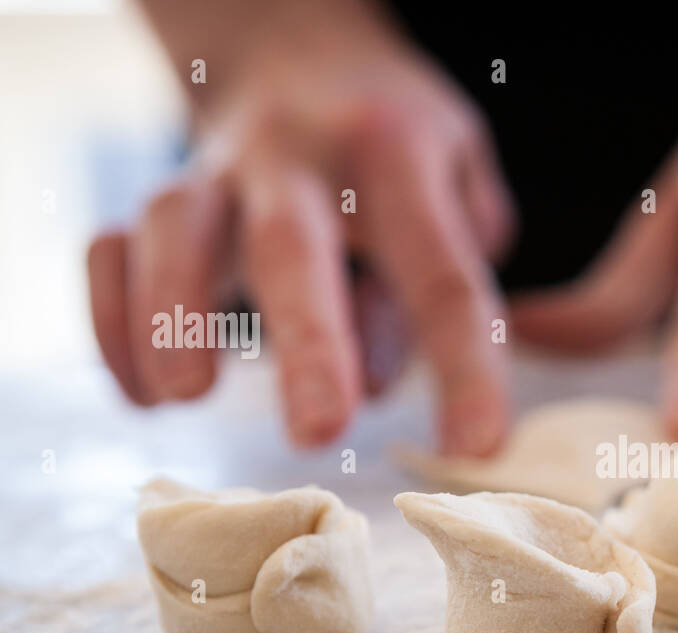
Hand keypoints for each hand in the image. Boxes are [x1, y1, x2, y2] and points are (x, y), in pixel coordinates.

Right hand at [88, 3, 513, 452]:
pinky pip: (110, 250)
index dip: (464, 364)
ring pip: (175, 229)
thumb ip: (447, 271)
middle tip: (321, 432)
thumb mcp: (458, 179)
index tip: (478, 448)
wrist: (295, 51)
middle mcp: (296, 154)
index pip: (441, 271)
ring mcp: (212, 172)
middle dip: (309, 342)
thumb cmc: (394, 146)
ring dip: (174, 315)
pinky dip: (114, 322)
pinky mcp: (150, 200)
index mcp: (396, 153)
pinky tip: (145, 395)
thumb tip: (379, 376)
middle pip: (293, 244)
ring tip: (187, 397)